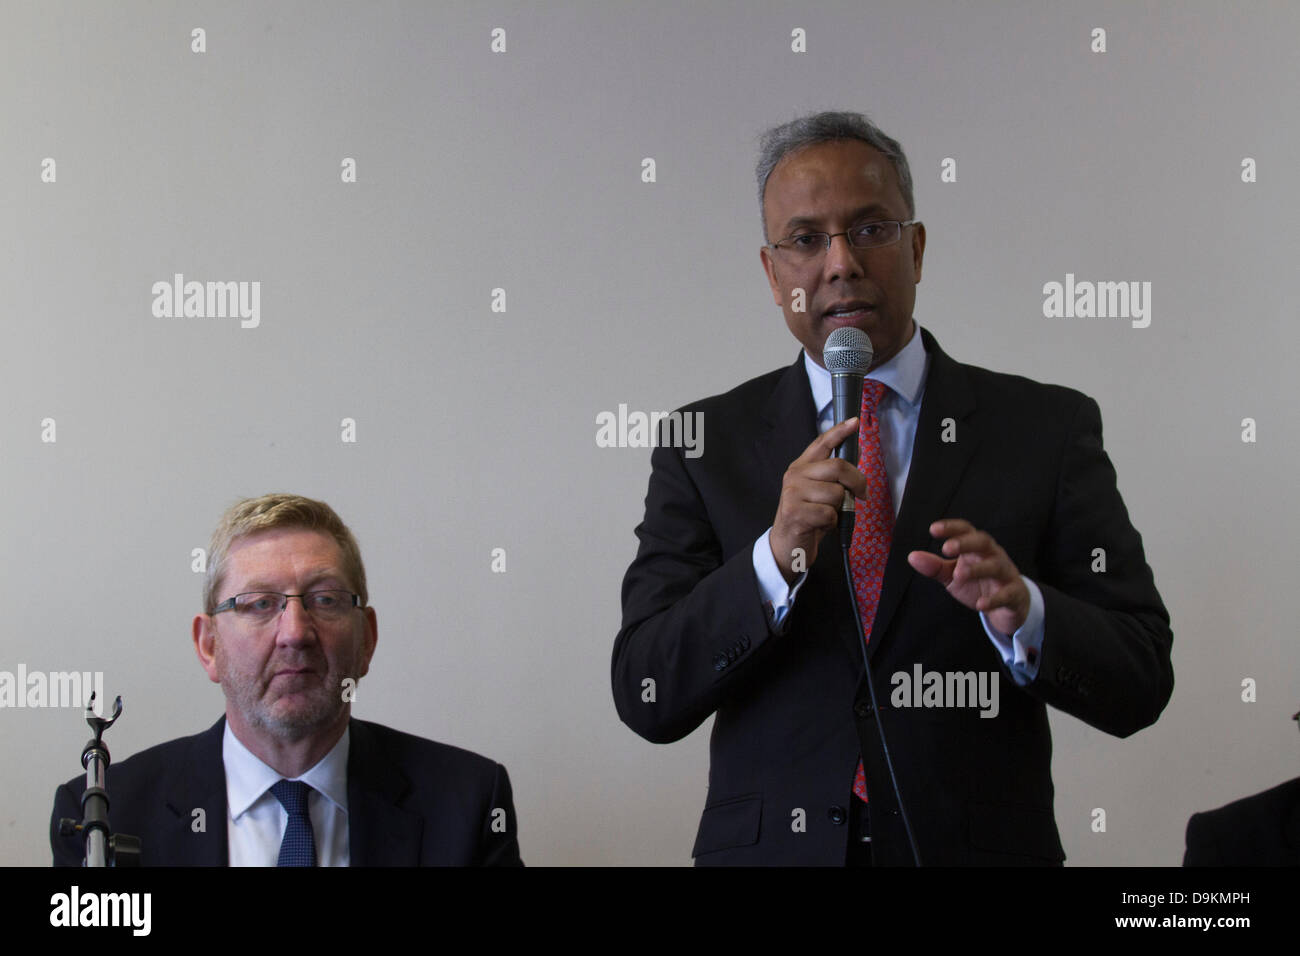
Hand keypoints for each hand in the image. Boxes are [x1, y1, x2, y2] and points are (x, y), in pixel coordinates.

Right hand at [770, 418, 867, 583]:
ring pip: (836, 493)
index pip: (821, 443)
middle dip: (857, 481)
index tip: (855, 422)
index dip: (839, 431)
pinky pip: (829, 513)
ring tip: (827, 515)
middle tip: (861, 494)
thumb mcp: (820, 492)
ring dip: (840, 508)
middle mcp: (795, 476)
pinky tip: (820, 525)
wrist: (787, 545)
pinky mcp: (795, 512)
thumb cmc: (808, 517)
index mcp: (801, 467)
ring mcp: (793, 493)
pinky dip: (832, 523)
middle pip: (838, 467)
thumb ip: (834, 476)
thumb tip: (857, 457)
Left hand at [907, 519, 1029, 634]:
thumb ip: (934, 567)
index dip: (952, 528)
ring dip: (977, 569)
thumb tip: (912, 556)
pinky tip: (981, 604)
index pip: (966, 530)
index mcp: (976, 548)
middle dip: (966, 543)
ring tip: (959, 576)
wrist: (1008, 606)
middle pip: (983, 541)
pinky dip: (995, 599)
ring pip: (996, 565)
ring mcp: (1006, 574)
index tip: (933, 529)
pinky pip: (1007, 594)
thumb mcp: (952, 575)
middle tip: (946, 549)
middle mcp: (993, 555)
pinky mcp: (1014, 594)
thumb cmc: (978, 583)